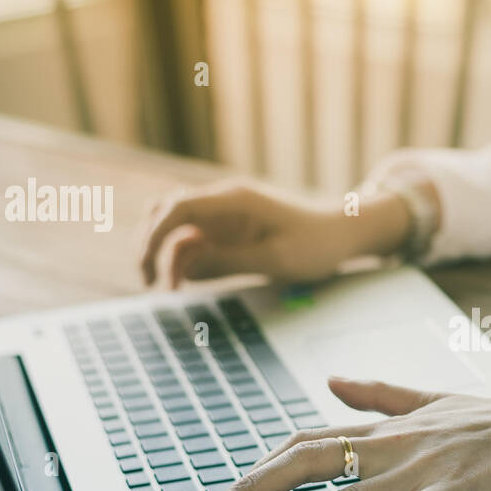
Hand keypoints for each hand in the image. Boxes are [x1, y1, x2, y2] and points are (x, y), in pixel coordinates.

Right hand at [138, 178, 410, 288]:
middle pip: (167, 212)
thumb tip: (185, 265)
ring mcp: (224, 218)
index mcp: (234, 200)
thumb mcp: (274, 259)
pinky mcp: (229, 234)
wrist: (342, 234)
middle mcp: (223, 204)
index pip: (178, 207)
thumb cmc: (315, 245)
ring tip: (169, 290)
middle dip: (151, 244)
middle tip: (149, 282)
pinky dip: (183, 262)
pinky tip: (183, 284)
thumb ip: (229, 260)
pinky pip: (195, 244)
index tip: (148, 265)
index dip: (155, 234)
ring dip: (166, 256)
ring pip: (176, 229)